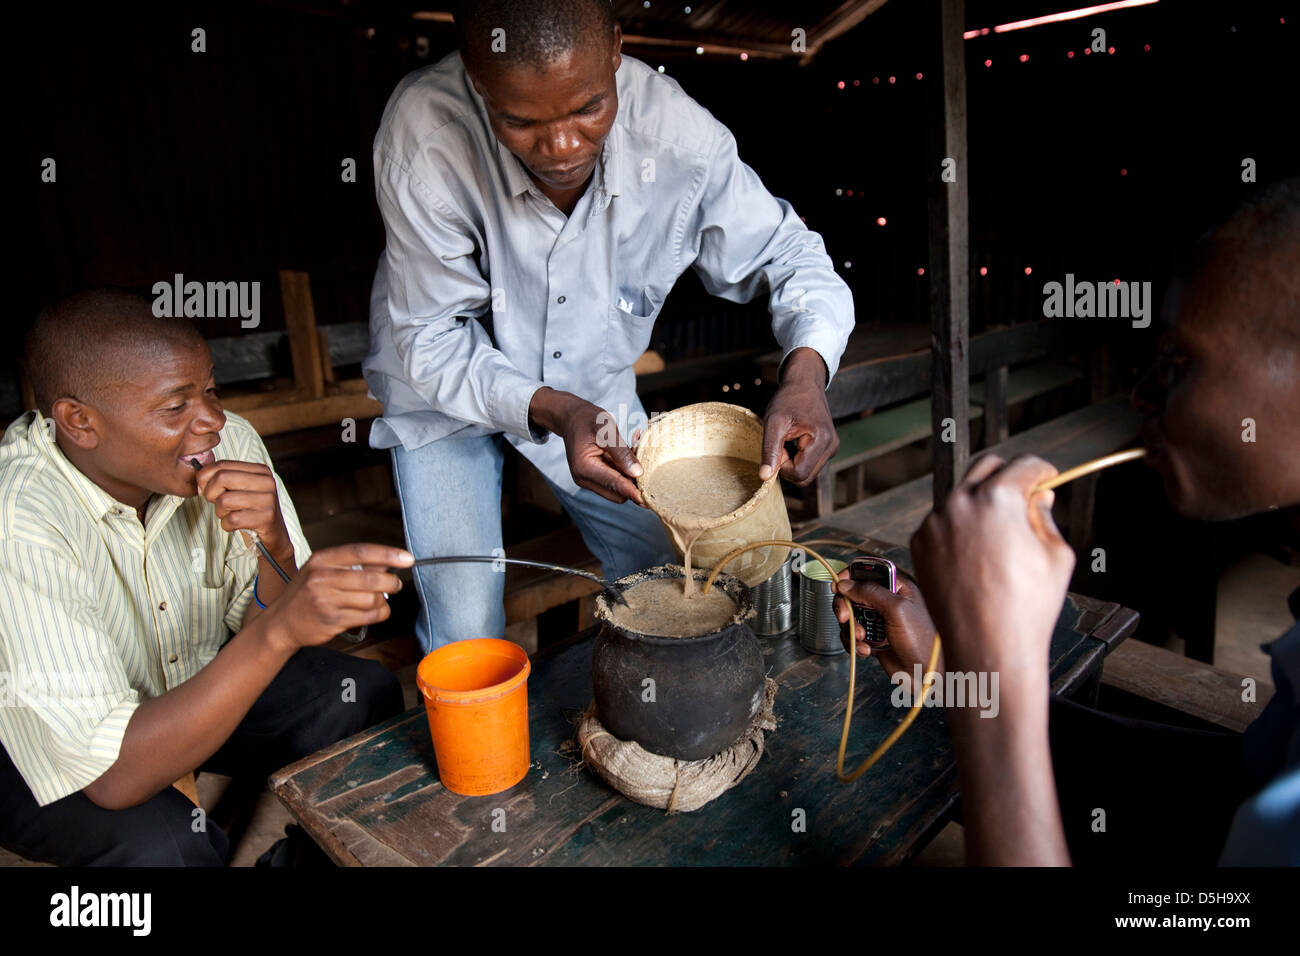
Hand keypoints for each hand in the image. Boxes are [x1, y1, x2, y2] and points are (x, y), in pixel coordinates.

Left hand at [196, 460, 292, 560]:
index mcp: (260, 470)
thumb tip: (199, 477)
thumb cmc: (250, 510)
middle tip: (216, 502)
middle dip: (210, 493)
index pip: (222, 465)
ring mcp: (268, 499)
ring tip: (230, 514)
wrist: (273, 535)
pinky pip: (232, 519)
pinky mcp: (266, 517)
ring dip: (220, 512)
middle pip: (222, 478)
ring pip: (225, 500)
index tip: (206, 489)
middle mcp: (266, 482)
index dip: (205, 478)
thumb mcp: (239, 489)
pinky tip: (235, 525)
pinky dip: (227, 525)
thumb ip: (221, 478)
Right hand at [261, 544, 412, 652]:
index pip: (361, 552)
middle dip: (391, 582)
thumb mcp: (322, 571)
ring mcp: (326, 601)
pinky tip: (373, 612)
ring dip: (383, 601)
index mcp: (322, 560)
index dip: (388, 554)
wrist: (281, 622)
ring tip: (379, 600)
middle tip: (395, 584)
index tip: (407, 558)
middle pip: (371, 578)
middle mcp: (322, 578)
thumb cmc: (306, 593)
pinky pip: (368, 617)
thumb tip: (388, 562)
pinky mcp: (332, 621)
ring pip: (372, 599)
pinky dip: (378, 614)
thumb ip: (352, 565)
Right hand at [529, 388, 644, 504]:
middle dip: (634, 482)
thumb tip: (638, 473)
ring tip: (636, 446)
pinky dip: (627, 469)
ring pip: (620, 488)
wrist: (572, 418)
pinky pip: (617, 479)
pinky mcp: (597, 477)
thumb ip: (621, 452)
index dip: (632, 492)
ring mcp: (590, 480)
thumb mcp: (606, 430)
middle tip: (647, 459)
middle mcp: (585, 479)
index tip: (649, 499)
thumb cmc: (588, 420)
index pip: (613, 485)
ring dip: (632, 474)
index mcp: (584, 468)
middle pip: (618, 494)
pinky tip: (632, 448)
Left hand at [760, 348, 837, 485]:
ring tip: (788, 440)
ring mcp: (832, 449)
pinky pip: (810, 466)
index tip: (778, 445)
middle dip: (788, 466)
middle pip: (805, 478)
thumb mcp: (774, 423)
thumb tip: (765, 477)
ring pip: (807, 474)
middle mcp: (832, 447)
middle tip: (781, 444)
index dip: (782, 465)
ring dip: (792, 463)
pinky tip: (794, 442)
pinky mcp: (829, 448)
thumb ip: (770, 451)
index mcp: (821, 440)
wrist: (805, 382)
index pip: (799, 474)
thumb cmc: (789, 399)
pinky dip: (799, 459)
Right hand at [834, 571, 941, 678]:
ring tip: (864, 639)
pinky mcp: (873, 638)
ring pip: (850, 617)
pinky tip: (866, 650)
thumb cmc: (922, 640)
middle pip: (853, 595)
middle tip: (845, 617)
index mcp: (897, 588)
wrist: (925, 673)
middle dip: (846, 607)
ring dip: (852, 629)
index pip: (869, 572)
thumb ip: (870, 593)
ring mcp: (879, 621)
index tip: (838, 586)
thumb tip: (846, 584)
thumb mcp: (896, 609)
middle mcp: (886, 602)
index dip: (851, 576)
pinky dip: (854, 643)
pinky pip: (853, 635)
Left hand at [909, 455, 1074, 676]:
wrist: (988, 646)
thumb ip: (1045, 515)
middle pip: (986, 467)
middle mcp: (960, 503)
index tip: (1046, 479)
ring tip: (1001, 534)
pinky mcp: (920, 542)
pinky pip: (942, 521)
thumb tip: (1037, 496)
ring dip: (981, 502)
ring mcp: (935, 523)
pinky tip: (977, 553)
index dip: (1042, 471)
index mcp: (998, 500)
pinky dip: (959, 526)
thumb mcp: (1056, 555)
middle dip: (1008, 476)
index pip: (1024, 465)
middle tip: (1023, 496)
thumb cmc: (1026, 607)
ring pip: (961, 495)